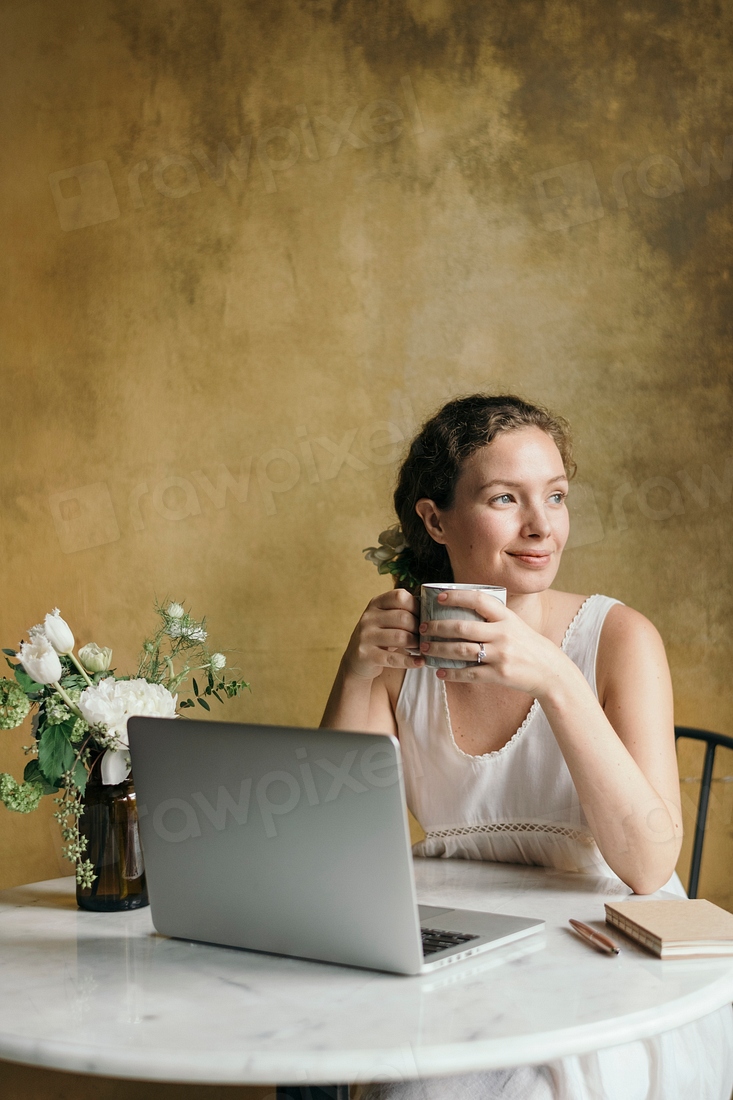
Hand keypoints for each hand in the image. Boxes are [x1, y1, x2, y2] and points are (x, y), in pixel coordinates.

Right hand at [343, 588, 424, 680]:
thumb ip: (403, 611)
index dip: (416, 606)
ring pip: (400, 637)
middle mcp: (368, 618)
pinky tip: (420, 662)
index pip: (400, 597)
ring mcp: (365, 636)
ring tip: (422, 647)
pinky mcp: (366, 655)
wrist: (357, 660)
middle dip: (419, 628)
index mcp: (375, 604)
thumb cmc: (380, 636)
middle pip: (403, 618)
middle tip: (425, 636)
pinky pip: (394, 658)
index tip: (423, 617)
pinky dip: (410, 661)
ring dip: (416, 644)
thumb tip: (432, 609)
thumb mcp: (386, 618)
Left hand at [419, 589, 569, 696]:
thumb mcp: (515, 624)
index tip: (438, 597)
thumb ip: (494, 617)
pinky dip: (451, 673)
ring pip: (461, 651)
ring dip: (439, 650)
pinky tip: (439, 672)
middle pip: (463, 628)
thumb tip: (462, 609)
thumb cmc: (528, 645)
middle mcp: (503, 634)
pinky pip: (469, 673)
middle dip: (438, 627)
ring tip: (425, 649)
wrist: (550, 671)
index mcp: (507, 617)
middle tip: (422, 627)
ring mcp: (501, 655)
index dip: (457, 596)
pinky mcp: (499, 674)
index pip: (479, 600)